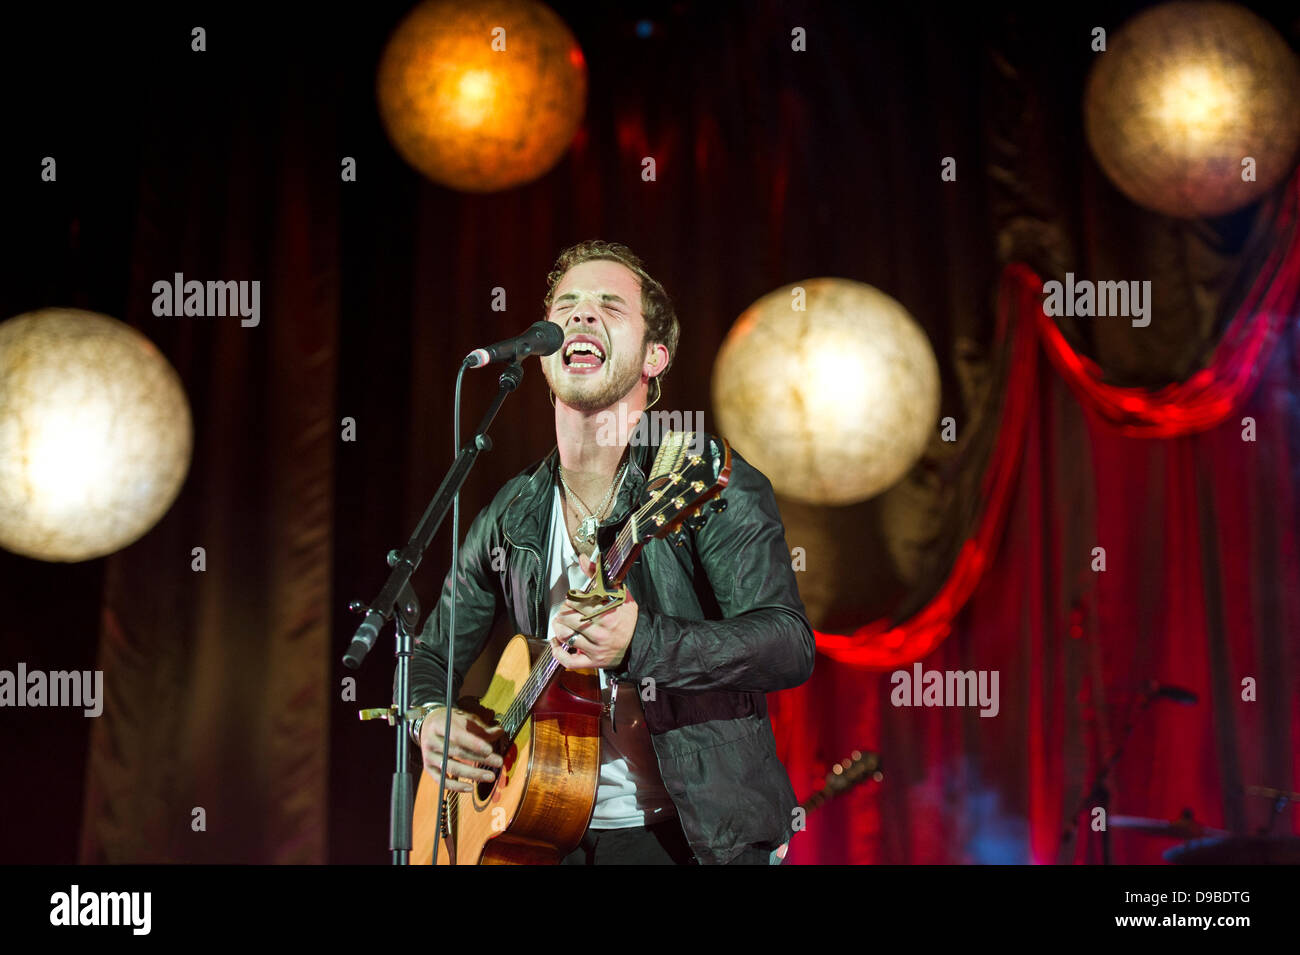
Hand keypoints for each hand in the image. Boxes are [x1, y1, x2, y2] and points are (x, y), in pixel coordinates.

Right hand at [418, 706, 503, 792]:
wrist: (428, 726)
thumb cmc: (451, 722)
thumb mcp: (464, 718)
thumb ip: (481, 727)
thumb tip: (499, 732)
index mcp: (440, 724)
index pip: (457, 736)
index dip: (473, 743)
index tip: (490, 750)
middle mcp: (431, 741)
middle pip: (457, 752)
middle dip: (480, 759)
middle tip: (498, 762)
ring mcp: (428, 756)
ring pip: (452, 768)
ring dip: (473, 774)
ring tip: (490, 776)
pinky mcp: (428, 769)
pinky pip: (442, 781)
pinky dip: (456, 786)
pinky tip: (470, 788)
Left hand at [551, 553, 637, 669]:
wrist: (640, 643)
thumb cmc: (628, 619)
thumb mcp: (619, 594)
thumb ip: (599, 576)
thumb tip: (585, 559)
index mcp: (608, 615)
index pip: (578, 603)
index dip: (571, 600)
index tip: (572, 599)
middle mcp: (601, 633)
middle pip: (568, 619)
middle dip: (563, 612)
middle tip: (565, 610)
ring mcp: (596, 649)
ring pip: (565, 637)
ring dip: (558, 628)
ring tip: (560, 623)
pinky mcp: (592, 661)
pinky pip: (568, 660)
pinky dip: (558, 652)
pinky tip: (557, 643)